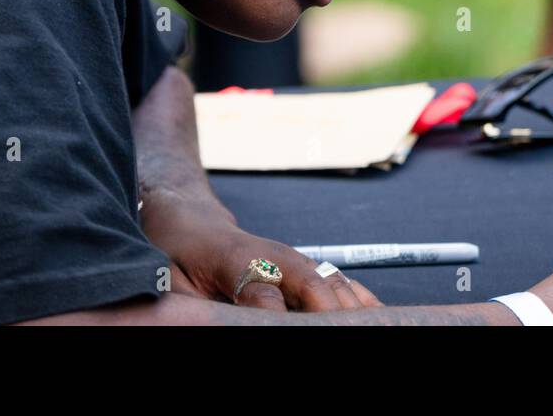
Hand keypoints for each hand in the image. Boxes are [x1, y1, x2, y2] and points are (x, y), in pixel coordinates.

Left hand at [140, 191, 383, 310]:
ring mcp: (294, 260)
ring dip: (352, 308)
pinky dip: (360, 300)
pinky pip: (341, 283)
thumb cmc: (178, 252)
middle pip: (314, 286)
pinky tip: (377, 316)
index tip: (283, 327)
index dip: (274, 313)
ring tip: (373, 327)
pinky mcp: (305, 268)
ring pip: (334, 284)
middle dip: (330, 313)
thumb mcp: (175, 281)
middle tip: (342, 331)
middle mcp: (274, 255)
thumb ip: (201, 305)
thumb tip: (219, 320)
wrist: (190, 220)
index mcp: (236, 257)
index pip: (263, 291)